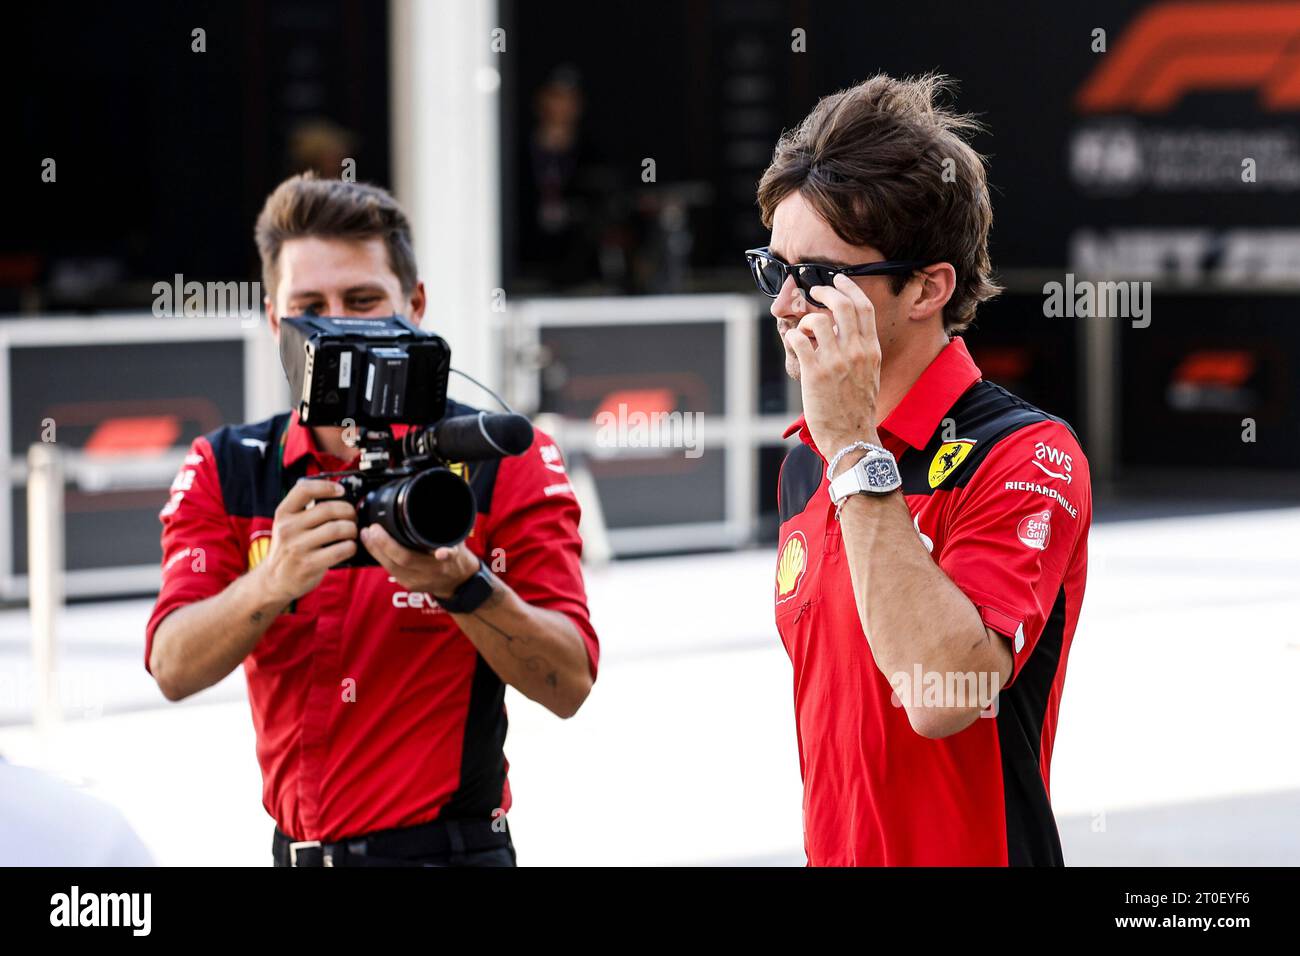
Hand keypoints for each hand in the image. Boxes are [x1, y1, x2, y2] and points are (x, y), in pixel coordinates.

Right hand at [256, 478, 356, 605]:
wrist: (274, 579)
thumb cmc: (289, 547)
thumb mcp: (288, 524)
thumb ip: (306, 510)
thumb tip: (338, 493)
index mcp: (283, 513)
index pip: (304, 489)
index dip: (327, 486)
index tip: (341, 490)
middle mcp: (288, 528)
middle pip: (328, 509)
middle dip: (348, 511)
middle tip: (353, 517)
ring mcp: (297, 547)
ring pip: (337, 529)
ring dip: (352, 529)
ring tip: (352, 532)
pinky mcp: (309, 564)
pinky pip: (340, 550)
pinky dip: (350, 547)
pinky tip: (349, 547)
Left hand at [360, 525, 479, 597]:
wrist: (460, 583)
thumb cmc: (458, 557)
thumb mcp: (458, 540)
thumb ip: (447, 527)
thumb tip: (437, 502)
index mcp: (444, 562)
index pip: (417, 555)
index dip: (396, 545)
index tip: (380, 530)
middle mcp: (429, 573)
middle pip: (399, 561)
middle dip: (381, 544)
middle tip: (371, 528)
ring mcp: (417, 581)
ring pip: (390, 567)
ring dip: (375, 550)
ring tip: (366, 534)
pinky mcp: (408, 584)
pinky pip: (390, 570)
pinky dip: (380, 556)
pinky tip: (371, 545)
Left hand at [784, 272, 882, 463]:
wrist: (851, 437)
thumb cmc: (857, 408)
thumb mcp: (870, 375)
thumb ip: (861, 351)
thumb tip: (844, 332)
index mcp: (871, 350)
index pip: (864, 308)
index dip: (849, 288)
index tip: (837, 280)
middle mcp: (856, 351)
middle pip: (842, 305)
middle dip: (825, 291)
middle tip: (814, 291)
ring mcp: (835, 361)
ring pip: (818, 319)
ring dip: (806, 319)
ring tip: (804, 330)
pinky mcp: (815, 373)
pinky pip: (799, 339)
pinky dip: (793, 336)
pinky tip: (794, 342)